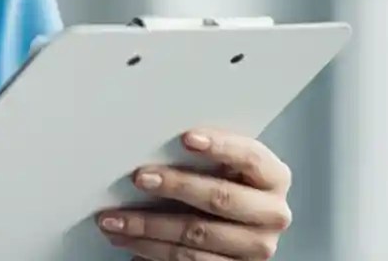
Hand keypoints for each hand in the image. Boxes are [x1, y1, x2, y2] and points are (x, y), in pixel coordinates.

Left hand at [97, 129, 292, 259]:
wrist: (237, 228)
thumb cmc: (221, 183)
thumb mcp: (221, 165)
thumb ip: (201, 153)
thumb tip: (151, 140)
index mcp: (273, 178)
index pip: (251, 158)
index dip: (220, 147)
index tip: (186, 138)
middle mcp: (272, 214)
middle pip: (220, 198)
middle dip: (175, 186)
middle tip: (138, 177)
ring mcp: (256, 248)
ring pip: (196, 235)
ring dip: (148, 227)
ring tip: (113, 219)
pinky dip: (152, 252)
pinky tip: (128, 242)